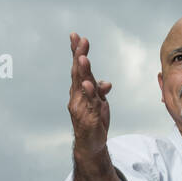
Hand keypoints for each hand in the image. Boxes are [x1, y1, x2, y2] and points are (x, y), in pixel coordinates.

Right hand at [68, 32, 111, 158]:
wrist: (91, 144)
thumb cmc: (93, 121)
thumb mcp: (98, 102)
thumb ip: (99, 91)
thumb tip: (106, 83)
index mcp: (79, 91)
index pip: (78, 69)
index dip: (76, 52)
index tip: (76, 36)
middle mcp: (76, 97)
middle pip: (78, 74)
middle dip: (79, 56)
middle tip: (80, 41)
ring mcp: (81, 108)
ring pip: (82, 86)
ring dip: (83, 72)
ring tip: (83, 58)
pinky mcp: (88, 118)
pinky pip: (90, 103)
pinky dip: (90, 94)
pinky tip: (89, 84)